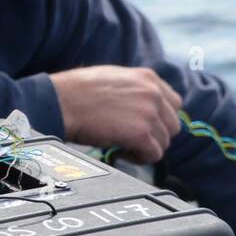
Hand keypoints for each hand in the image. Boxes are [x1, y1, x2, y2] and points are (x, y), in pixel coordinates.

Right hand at [49, 65, 182, 161]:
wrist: (61, 101)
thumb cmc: (77, 91)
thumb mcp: (113, 77)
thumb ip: (134, 88)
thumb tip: (140, 106)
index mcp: (147, 78)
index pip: (174, 103)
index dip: (161, 118)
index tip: (146, 126)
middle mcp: (154, 94)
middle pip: (172, 125)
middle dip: (155, 135)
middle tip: (133, 140)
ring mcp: (149, 114)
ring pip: (164, 142)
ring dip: (146, 148)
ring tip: (124, 146)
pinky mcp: (140, 134)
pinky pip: (154, 155)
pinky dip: (140, 158)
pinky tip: (121, 152)